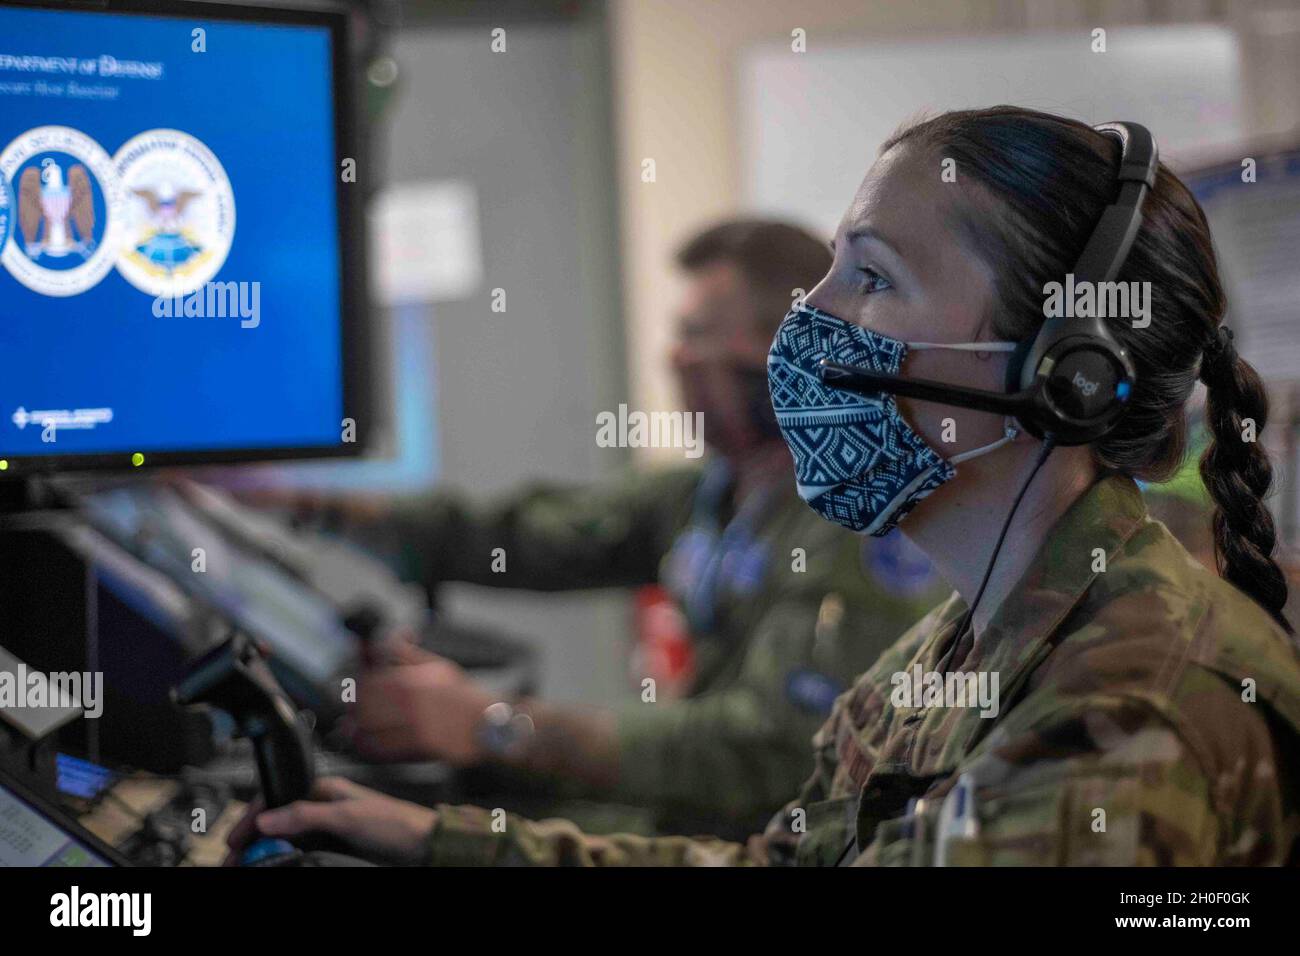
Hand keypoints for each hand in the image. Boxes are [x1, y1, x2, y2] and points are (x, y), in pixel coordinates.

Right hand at [224, 777, 436, 865]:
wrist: (424, 846)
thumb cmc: (396, 823)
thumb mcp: (348, 817)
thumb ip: (306, 816)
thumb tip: (269, 818)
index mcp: (324, 790)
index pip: (276, 798)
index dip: (252, 818)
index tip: (235, 839)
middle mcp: (322, 807)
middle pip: (276, 821)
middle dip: (252, 838)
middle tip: (234, 859)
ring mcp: (326, 829)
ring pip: (284, 839)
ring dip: (264, 850)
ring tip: (246, 863)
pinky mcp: (333, 848)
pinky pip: (299, 852)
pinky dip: (282, 858)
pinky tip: (274, 864)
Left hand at [345, 652, 494, 764]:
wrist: (487, 723)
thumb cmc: (463, 696)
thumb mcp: (436, 666)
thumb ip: (408, 653)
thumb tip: (392, 637)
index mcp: (411, 680)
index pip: (367, 682)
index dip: (358, 687)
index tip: (358, 691)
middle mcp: (410, 703)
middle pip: (363, 706)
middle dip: (355, 709)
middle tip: (355, 712)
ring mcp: (414, 726)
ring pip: (369, 729)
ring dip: (357, 730)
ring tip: (356, 730)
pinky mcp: (419, 747)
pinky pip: (383, 749)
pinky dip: (369, 747)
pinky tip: (369, 743)